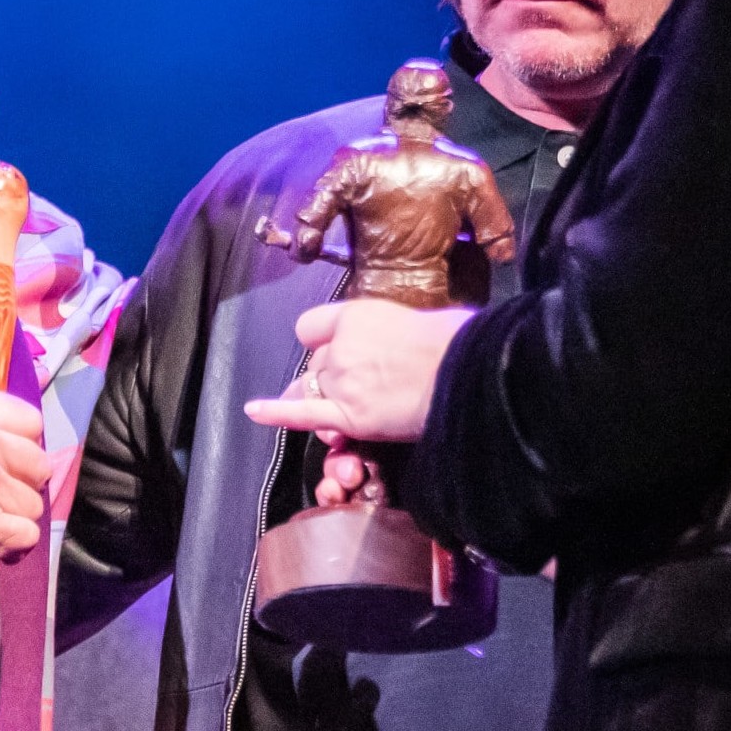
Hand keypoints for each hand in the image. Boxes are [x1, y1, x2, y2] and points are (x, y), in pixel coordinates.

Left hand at [246, 301, 468, 445]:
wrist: (476, 373)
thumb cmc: (464, 343)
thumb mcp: (428, 318)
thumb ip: (398, 330)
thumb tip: (407, 340)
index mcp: (359, 314)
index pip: (315, 326)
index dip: (325, 340)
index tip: (340, 348)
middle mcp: (342, 346)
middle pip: (316, 362)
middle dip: (333, 375)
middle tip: (370, 385)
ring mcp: (342, 382)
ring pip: (313, 390)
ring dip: (326, 398)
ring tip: (353, 405)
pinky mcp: (349, 416)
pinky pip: (301, 414)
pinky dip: (276, 413)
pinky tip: (254, 410)